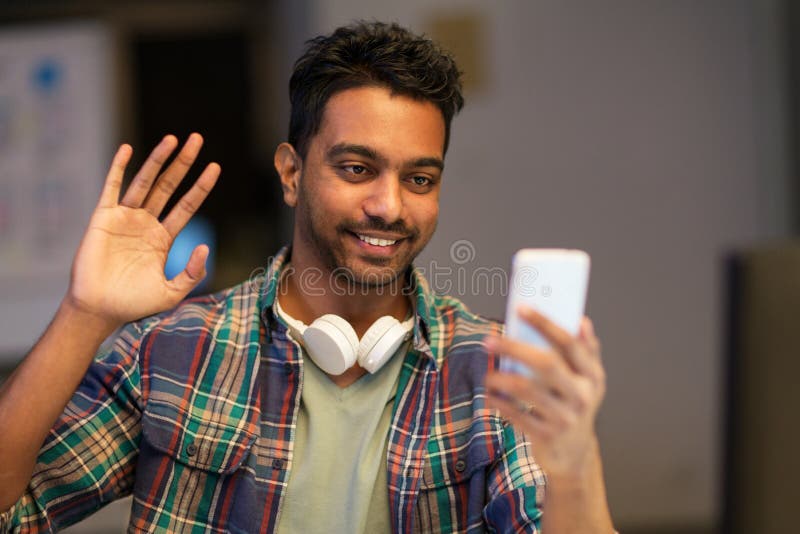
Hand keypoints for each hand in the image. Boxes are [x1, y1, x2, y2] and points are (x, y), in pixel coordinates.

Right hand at [66, 133, 219, 325]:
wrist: (100, 309)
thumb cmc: (134, 303)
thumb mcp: (172, 291)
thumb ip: (192, 273)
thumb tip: (206, 247)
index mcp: (163, 238)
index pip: (187, 205)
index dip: (200, 187)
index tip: (215, 167)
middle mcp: (146, 223)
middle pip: (169, 186)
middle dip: (183, 163)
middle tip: (197, 139)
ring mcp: (125, 218)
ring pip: (145, 182)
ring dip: (158, 159)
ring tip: (173, 139)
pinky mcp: (103, 217)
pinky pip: (112, 187)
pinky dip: (119, 167)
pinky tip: (128, 149)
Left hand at [485, 307, 605, 478]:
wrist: (574, 454)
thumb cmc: (574, 405)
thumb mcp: (587, 381)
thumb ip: (585, 351)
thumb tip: (582, 320)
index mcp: (593, 376)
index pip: (570, 343)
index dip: (545, 324)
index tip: (521, 308)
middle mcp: (582, 395)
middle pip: (546, 364)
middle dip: (514, 348)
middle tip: (488, 341)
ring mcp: (566, 417)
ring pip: (526, 390)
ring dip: (500, 379)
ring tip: (486, 375)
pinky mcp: (547, 435)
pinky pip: (516, 414)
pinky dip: (498, 402)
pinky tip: (488, 395)